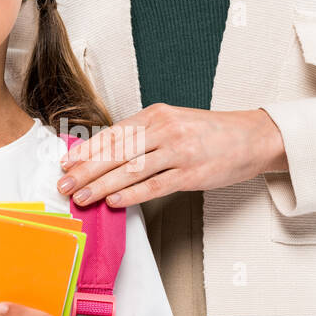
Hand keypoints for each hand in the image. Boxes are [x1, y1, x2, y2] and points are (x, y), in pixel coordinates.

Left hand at [55, 103, 288, 208]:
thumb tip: (107, 154)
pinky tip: (113, 202)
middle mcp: (165, 130)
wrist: (251, 137)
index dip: (87, 150)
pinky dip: (131, 195)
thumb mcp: (174, 122)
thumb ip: (143, 135)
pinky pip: (154, 186)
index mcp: (156, 114)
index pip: (113, 134)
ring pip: (131, 170)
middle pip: (117, 152)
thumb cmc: (209, 132)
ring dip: (102, 186)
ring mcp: (178, 152)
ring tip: (82, 198)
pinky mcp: (191, 174)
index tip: (66, 164)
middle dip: (86, 170)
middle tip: (64, 184)